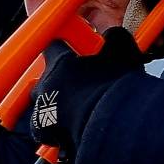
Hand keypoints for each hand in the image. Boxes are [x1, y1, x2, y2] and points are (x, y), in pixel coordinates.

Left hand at [29, 28, 144, 153]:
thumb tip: (112, 34)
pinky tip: (71, 125)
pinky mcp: (40, 129)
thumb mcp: (122, 52)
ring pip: (44, 101)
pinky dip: (53, 125)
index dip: (64, 49)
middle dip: (61, 78)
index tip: (73, 53)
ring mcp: (40, 107)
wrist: (111, 124)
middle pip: (47, 76)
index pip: (53, 48)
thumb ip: (114, 38)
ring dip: (58, 102)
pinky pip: (42, 125)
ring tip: (78, 107)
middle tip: (80, 83)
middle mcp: (45, 83)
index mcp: (59, 62)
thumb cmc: (115, 87)